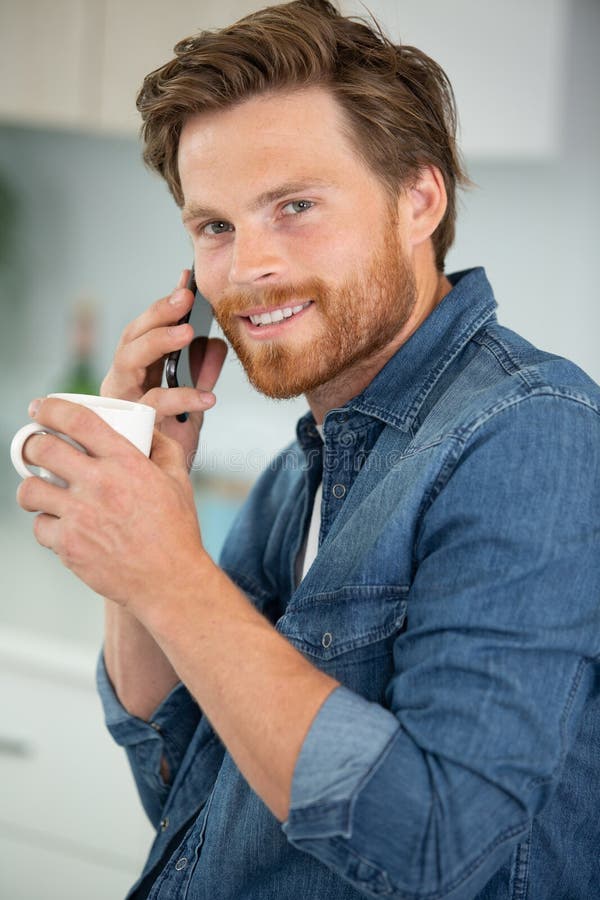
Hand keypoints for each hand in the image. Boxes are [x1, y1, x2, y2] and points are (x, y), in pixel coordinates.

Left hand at [16, 397, 205, 612]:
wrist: (170, 581)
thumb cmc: (176, 531)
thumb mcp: (178, 480)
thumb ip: (163, 447)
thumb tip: (147, 429)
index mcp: (126, 462)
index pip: (78, 420)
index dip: (51, 408)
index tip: (40, 407)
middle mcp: (100, 484)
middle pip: (42, 449)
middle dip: (33, 445)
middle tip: (37, 450)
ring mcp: (80, 516)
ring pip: (29, 489)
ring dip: (33, 487)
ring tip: (44, 491)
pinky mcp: (68, 546)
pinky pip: (39, 526)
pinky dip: (47, 525)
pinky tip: (62, 525)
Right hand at [101, 269, 226, 465]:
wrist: (160, 494)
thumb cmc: (168, 446)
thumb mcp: (191, 405)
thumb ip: (200, 374)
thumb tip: (217, 343)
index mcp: (134, 373)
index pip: (144, 330)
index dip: (163, 305)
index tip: (186, 279)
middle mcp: (120, 384)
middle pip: (131, 337)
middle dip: (157, 314)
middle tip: (185, 297)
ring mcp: (119, 404)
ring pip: (129, 361)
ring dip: (158, 341)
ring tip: (188, 332)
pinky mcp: (127, 426)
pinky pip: (152, 404)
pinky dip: (182, 396)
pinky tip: (209, 396)